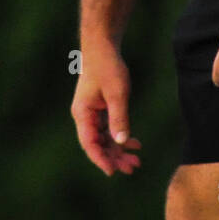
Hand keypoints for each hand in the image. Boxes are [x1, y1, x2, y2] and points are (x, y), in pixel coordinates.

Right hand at [70, 38, 141, 174]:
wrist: (103, 48)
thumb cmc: (108, 68)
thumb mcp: (117, 93)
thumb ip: (119, 118)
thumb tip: (121, 142)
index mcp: (82, 114)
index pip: (90, 144)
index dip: (101, 159)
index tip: (113, 171)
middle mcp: (85, 116)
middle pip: (98, 144)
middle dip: (114, 158)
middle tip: (133, 168)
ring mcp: (92, 114)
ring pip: (105, 138)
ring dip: (119, 150)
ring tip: (136, 161)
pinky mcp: (100, 109)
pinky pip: (109, 129)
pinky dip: (121, 137)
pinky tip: (134, 144)